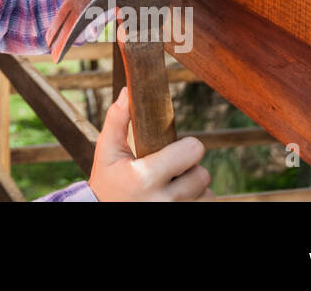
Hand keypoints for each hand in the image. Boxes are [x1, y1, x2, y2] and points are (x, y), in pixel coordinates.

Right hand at [88, 87, 212, 200]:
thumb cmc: (107, 180)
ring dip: (194, 188)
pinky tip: (178, 197)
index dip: (186, 146)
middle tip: (171, 169)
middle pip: (202, 174)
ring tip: (173, 185)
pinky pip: (206, 206)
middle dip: (189, 168)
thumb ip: (117, 119)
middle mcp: (163, 200)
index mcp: (145, 176)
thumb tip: (128, 91)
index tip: (175, 148)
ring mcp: (172, 212)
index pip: (192, 151)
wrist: (102, 212)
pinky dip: (196, 200)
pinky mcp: (178, 219)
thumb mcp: (106, 150)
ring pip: (207, 194)